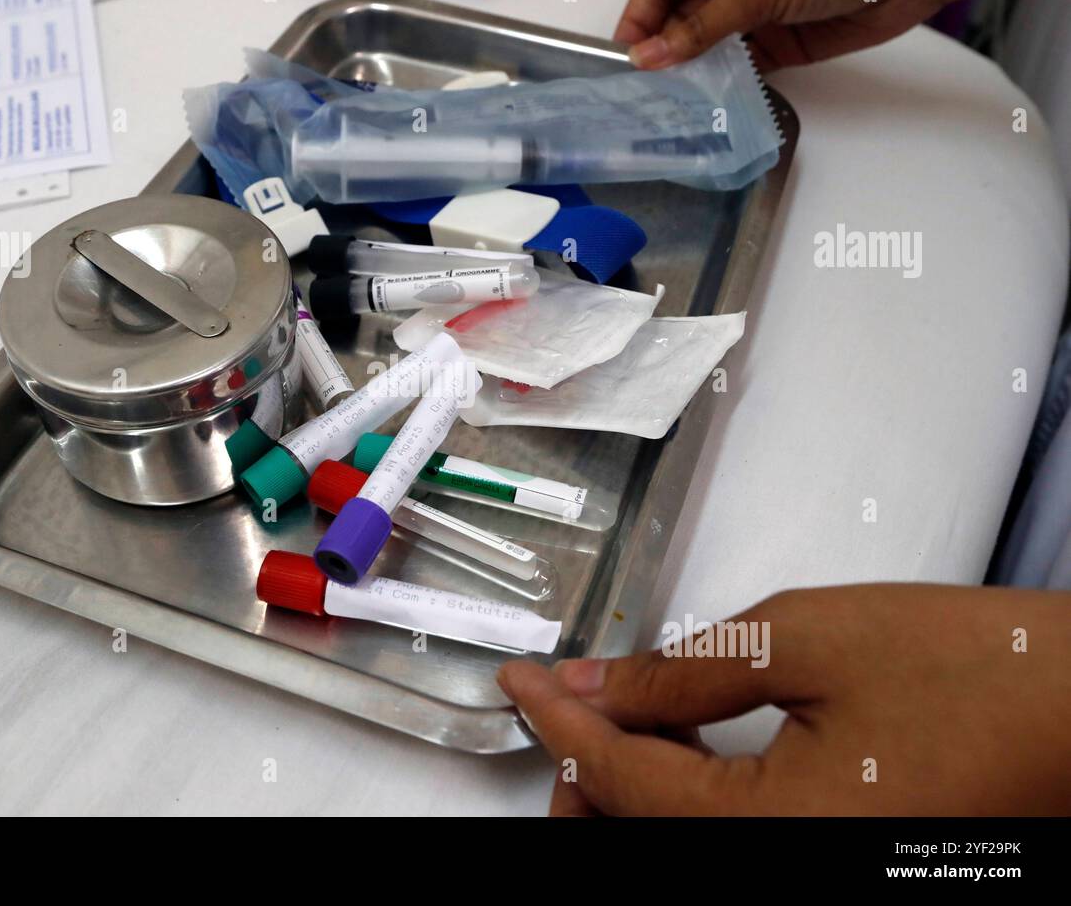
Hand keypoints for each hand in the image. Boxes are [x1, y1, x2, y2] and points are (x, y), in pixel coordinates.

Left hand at [498, 584, 1070, 814]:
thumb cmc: (989, 677)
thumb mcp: (809, 639)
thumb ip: (683, 668)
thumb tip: (598, 684)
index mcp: (766, 833)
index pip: (611, 777)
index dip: (553, 717)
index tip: (520, 678)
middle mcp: (784, 871)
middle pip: (632, 836)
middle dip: (581, 772)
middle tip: (568, 699)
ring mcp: (814, 871)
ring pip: (676, 843)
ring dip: (631, 786)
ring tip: (631, 707)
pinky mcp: (836, 859)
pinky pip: (730, 840)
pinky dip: (688, 795)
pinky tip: (691, 736)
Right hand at [615, 0, 1070, 71]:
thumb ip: (702, 25)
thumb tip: (649, 56)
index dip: (641, 14)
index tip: (626, 53)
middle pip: (681, 15)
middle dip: (663, 47)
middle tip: (646, 86)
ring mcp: (759, 9)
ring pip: (710, 44)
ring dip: (692, 70)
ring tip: (672, 101)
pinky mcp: (783, 42)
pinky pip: (743, 65)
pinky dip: (726, 83)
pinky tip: (710, 102)